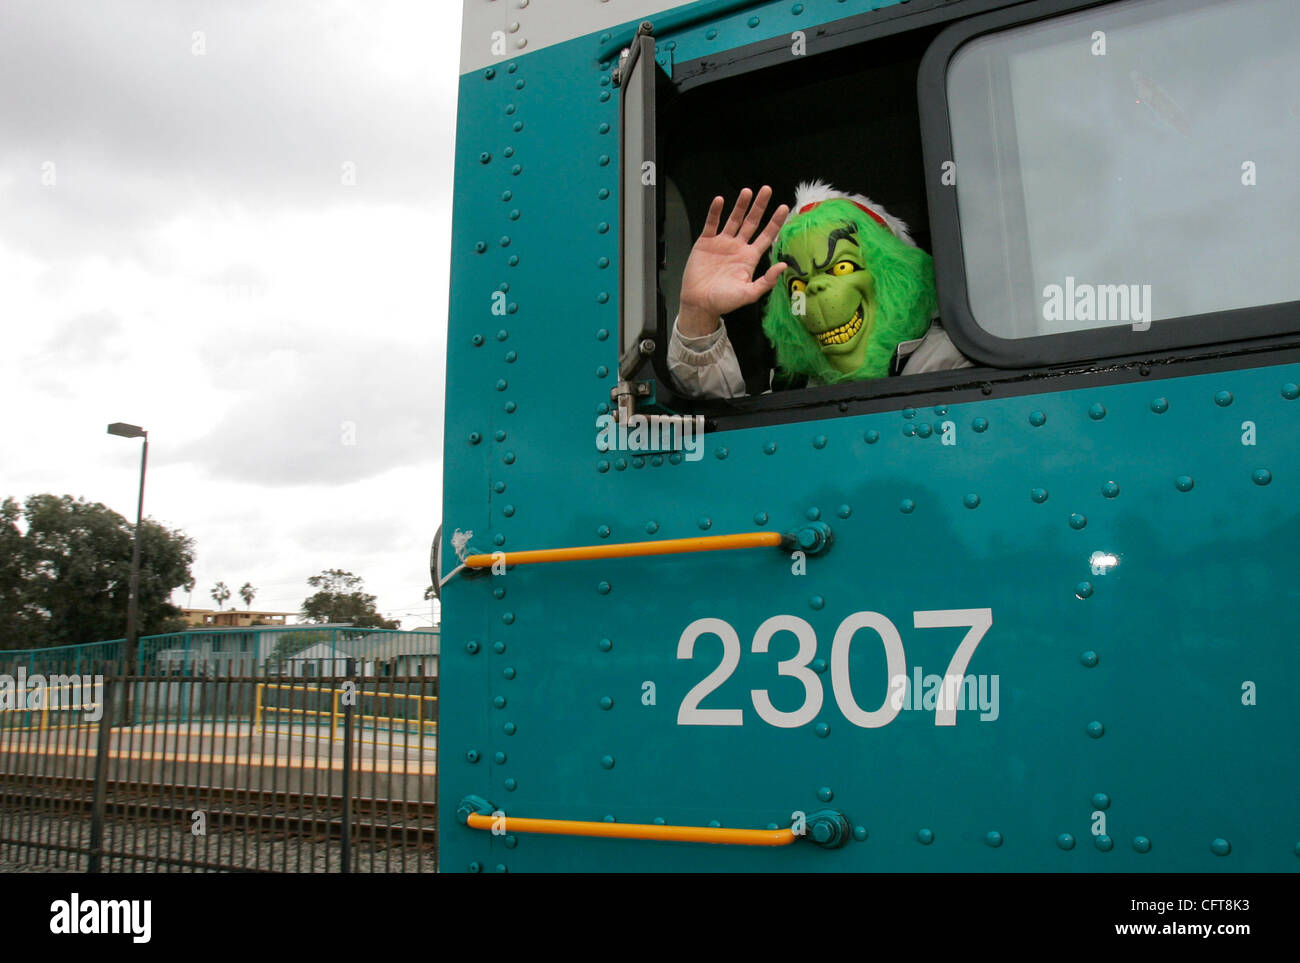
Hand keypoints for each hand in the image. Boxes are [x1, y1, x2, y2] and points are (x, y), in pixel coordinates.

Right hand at [677, 185, 789, 336]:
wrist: (699, 303)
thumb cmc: (723, 301)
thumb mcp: (749, 294)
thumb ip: (766, 281)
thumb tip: (783, 266)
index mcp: (750, 258)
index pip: (766, 236)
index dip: (775, 222)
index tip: (783, 208)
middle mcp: (738, 247)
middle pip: (752, 222)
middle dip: (760, 206)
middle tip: (766, 190)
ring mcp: (722, 243)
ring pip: (733, 219)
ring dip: (740, 205)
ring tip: (747, 191)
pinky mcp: (706, 242)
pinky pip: (711, 223)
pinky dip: (715, 212)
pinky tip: (719, 201)